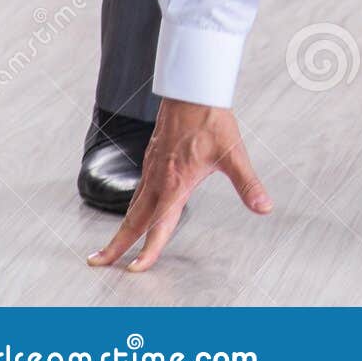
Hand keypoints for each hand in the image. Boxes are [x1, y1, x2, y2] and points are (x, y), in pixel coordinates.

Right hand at [86, 100, 269, 272]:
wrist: (191, 91)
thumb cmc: (211, 120)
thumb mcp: (234, 154)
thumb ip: (248, 184)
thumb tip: (264, 206)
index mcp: (176, 184)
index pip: (159, 226)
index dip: (148, 250)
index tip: (135, 268)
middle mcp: (158, 180)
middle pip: (134, 220)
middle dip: (116, 244)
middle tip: (97, 262)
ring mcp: (152, 168)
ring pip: (133, 205)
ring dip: (122, 227)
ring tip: (111, 245)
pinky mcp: (151, 158)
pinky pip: (137, 189)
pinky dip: (131, 207)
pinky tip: (136, 210)